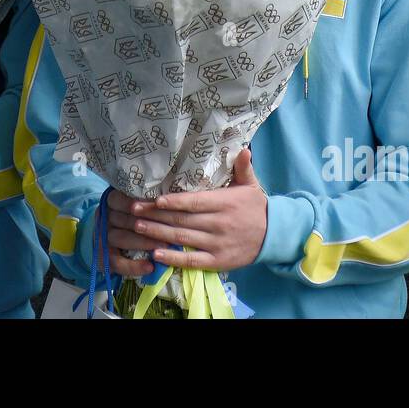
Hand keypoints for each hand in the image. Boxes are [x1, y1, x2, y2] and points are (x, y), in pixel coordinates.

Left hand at [111, 148, 268, 272]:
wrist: (275, 235)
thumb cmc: (256, 207)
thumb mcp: (251, 185)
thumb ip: (243, 168)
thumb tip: (243, 148)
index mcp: (224, 203)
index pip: (194, 202)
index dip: (173, 201)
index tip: (153, 199)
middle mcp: (219, 224)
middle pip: (183, 219)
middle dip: (156, 215)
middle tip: (133, 211)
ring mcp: (217, 244)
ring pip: (183, 238)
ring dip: (158, 234)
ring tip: (137, 227)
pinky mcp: (217, 261)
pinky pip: (192, 261)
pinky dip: (173, 258)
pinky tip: (156, 254)